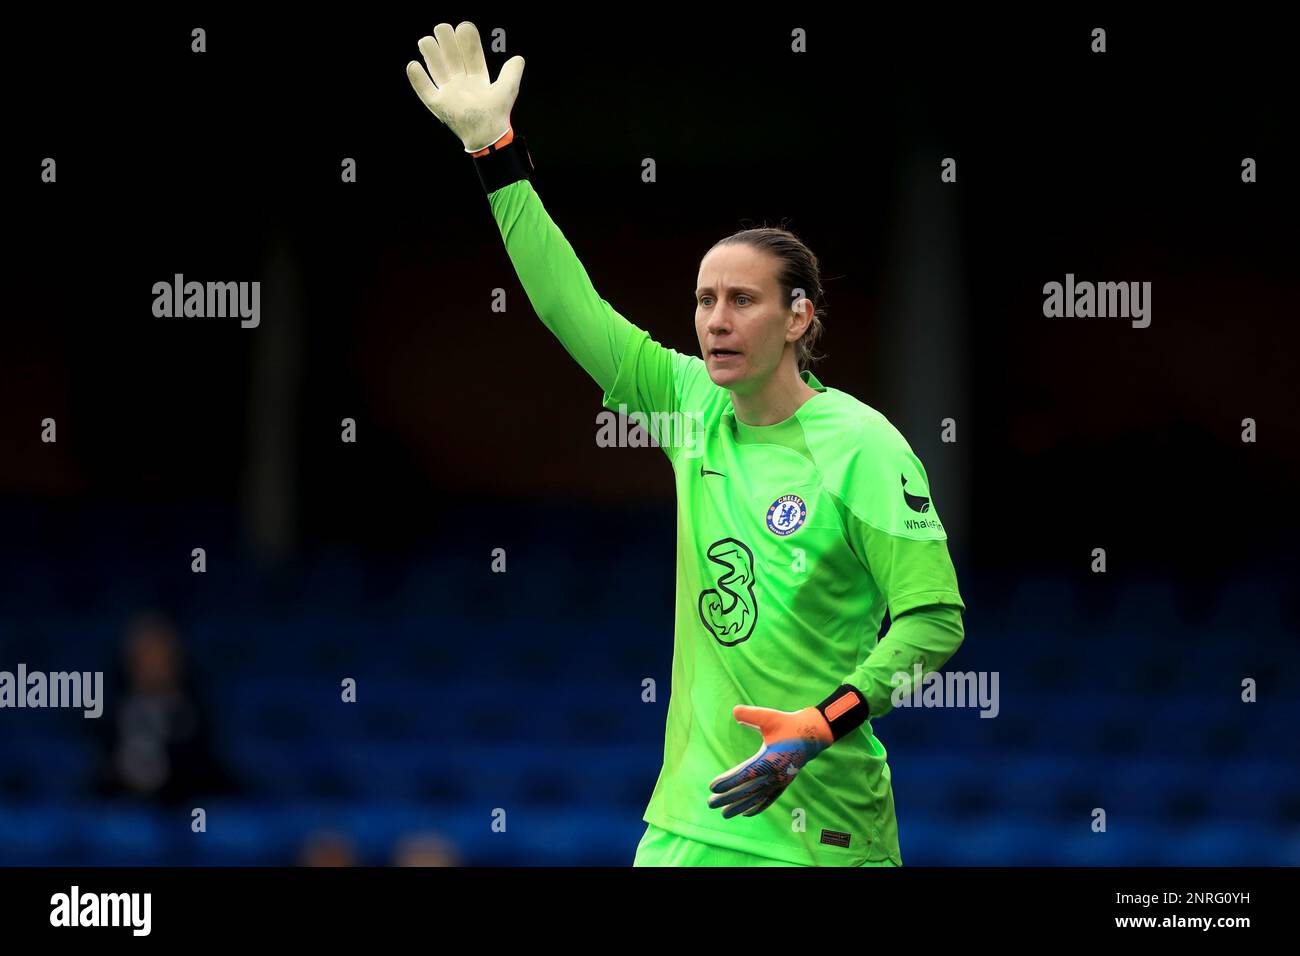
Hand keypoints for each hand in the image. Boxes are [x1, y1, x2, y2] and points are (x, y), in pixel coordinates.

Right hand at [406, 21, 524, 152]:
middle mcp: (460, 83)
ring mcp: (449, 93)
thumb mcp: (507, 90)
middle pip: (450, 58)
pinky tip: (413, 65)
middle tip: (442, 28)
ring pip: (436, 69)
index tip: (464, 27)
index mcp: (476, 78)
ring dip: (430, 54)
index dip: (467, 42)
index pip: (470, 55)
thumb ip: (512, 73)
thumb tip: (518, 58)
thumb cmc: (497, 114)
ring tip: (426, 41)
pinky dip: (418, 79)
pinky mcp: (438, 105)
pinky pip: (425, 90)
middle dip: (446, 43)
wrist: (487, 137)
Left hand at [707, 704, 833, 817]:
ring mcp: (780, 781)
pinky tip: (746, 813)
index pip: (745, 774)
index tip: (712, 787)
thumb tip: (735, 712)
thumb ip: (752, 715)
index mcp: (770, 760)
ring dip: (740, 807)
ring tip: (724, 814)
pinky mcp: (784, 783)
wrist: (813, 735)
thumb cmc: (789, 724)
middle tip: (710, 803)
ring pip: (757, 798)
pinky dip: (758, 807)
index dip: (729, 781)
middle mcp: (775, 775)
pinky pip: (769, 799)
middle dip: (729, 798)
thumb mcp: (770, 717)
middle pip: (748, 791)